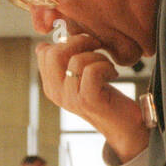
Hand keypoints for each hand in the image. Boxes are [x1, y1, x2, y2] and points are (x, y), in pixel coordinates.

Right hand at [36, 34, 149, 161]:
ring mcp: (70, 98)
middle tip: (96, 46)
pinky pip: (92, 70)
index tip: (84, 45)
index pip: (44, 53)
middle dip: (79, 42)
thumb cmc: (104, 97)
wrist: (123, 125)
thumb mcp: (79, 77)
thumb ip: (63, 63)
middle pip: (53, 54)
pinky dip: (107, 66)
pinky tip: (113, 74)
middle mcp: (56, 93)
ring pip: (76, 60)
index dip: (67, 41)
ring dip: (98, 56)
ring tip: (106, 66)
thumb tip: (42, 46)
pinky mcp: (87, 101)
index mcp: (51, 85)